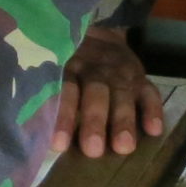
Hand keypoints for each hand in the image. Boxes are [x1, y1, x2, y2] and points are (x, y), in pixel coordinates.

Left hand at [54, 26, 166, 156]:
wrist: (99, 37)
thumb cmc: (68, 68)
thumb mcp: (54, 72)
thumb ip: (46, 100)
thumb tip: (31, 136)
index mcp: (68, 67)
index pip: (64, 90)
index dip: (62, 116)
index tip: (59, 144)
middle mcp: (94, 69)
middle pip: (94, 93)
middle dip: (94, 120)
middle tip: (93, 149)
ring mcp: (121, 72)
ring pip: (121, 94)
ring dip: (123, 120)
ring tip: (124, 147)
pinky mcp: (142, 78)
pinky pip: (150, 92)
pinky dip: (153, 110)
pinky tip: (154, 130)